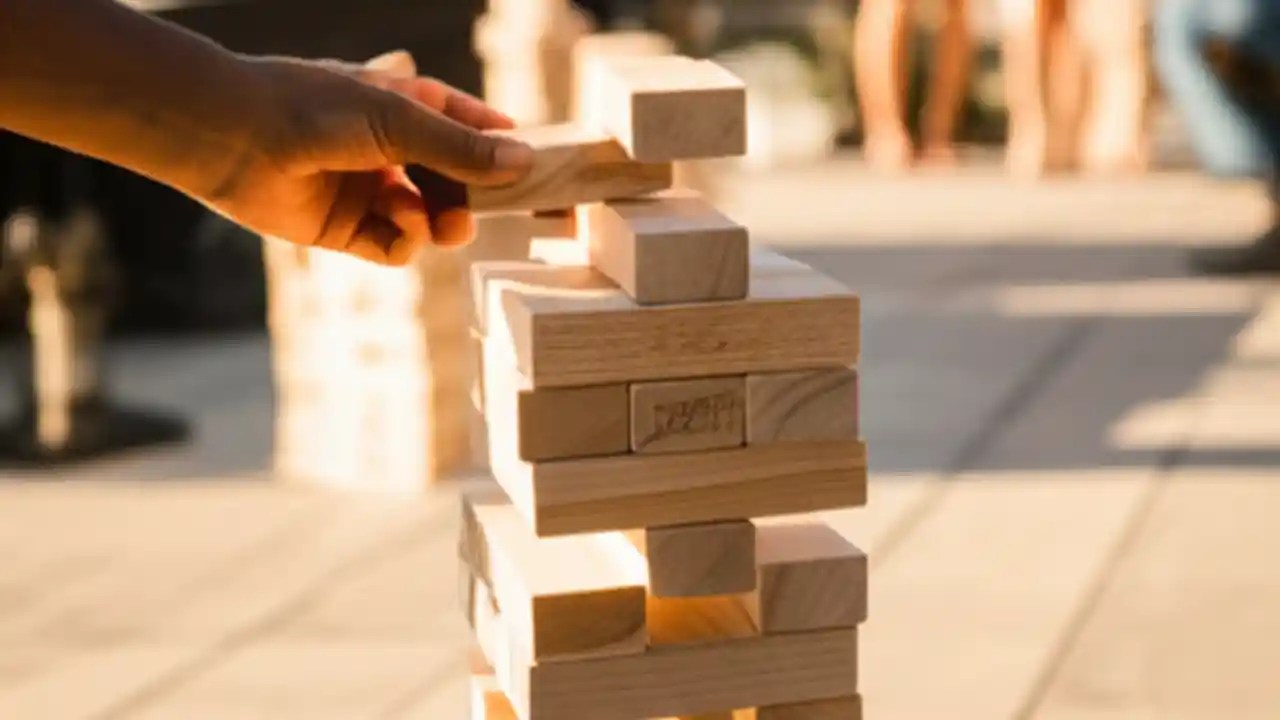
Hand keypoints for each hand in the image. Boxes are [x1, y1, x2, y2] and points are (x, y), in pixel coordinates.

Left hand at [210, 51, 532, 264]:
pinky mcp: (346, 229)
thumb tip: (525, 161)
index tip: (534, 166)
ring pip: (429, 216)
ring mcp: (368, 189)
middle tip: (491, 210)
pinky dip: (407, 240)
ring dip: (443, 221)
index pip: (465, 125)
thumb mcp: (400, 122)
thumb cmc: (315, 110)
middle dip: (473, 196)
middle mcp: (388, 148)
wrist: (233, 139)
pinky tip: (403, 225)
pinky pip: (395, 246)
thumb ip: (462, 148)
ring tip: (448, 225)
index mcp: (403, 105)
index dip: (498, 145)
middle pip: (452, 180)